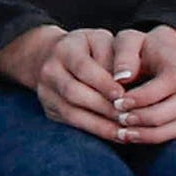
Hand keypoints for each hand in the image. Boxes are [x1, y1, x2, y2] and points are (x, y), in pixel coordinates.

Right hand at [0, 25, 126, 142]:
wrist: (54, 55)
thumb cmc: (90, 48)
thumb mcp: (103, 41)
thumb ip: (115, 55)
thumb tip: (125, 79)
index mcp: (64, 48)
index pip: (82, 67)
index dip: (102, 83)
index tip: (123, 95)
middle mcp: (50, 71)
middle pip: (73, 93)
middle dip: (103, 107)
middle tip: (129, 117)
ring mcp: (46, 92)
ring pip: (72, 113)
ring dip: (100, 125)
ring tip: (125, 132)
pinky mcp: (49, 109)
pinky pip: (72, 124)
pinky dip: (95, 131)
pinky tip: (116, 134)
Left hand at [108, 27, 175, 144]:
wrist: (157, 55)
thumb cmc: (138, 49)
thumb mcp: (129, 41)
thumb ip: (124, 54)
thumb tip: (121, 78)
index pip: (170, 81)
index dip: (146, 95)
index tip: (119, 101)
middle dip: (147, 116)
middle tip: (119, 117)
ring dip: (150, 132)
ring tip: (122, 132)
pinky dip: (154, 137)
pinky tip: (130, 136)